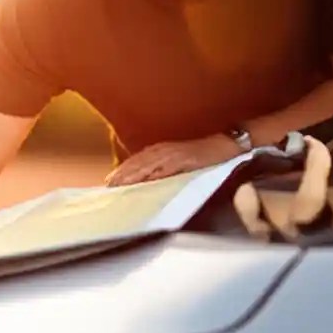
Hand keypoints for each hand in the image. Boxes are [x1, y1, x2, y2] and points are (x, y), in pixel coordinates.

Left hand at [104, 134, 243, 186]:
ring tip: (119, 185)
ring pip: (147, 165)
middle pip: (138, 163)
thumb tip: (148, 181)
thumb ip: (163, 168)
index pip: (137, 161)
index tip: (109, 181)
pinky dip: (153, 175)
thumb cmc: (202, 155)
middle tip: (108, 186)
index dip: (122, 171)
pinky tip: (144, 182)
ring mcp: (173, 154)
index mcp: (161, 150)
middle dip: (122, 175)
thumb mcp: (178, 161)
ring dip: (132, 175)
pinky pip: (166, 168)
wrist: (224, 145)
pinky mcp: (184, 159)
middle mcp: (164, 150)